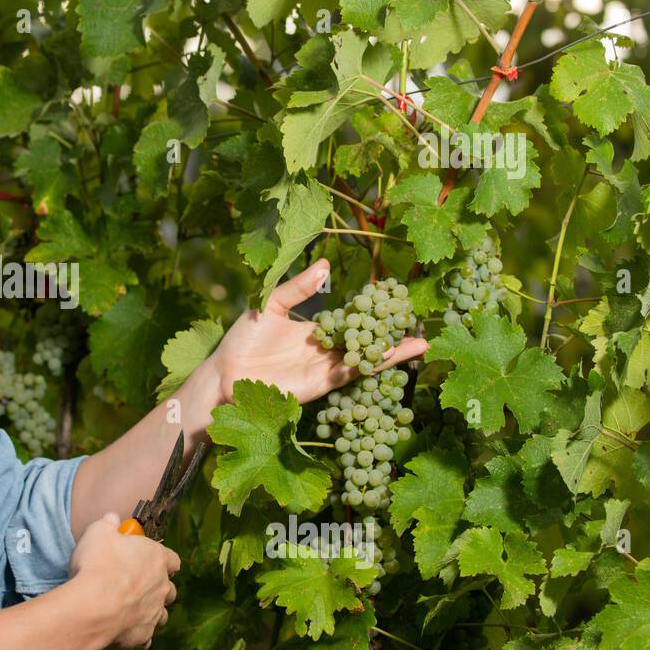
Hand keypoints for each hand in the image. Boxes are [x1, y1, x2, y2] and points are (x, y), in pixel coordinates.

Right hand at [69, 513, 179, 649]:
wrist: (91, 607)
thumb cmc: (97, 565)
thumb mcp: (98, 532)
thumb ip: (107, 525)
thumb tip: (111, 519)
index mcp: (157, 559)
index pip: (173, 559)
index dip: (162, 559)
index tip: (148, 559)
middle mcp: (162, 588)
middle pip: (169, 589)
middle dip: (156, 588)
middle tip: (133, 585)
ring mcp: (154, 615)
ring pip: (160, 615)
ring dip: (149, 612)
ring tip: (127, 610)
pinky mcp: (142, 638)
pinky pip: (145, 639)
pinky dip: (137, 635)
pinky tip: (122, 631)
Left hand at [208, 258, 428, 405]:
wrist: (226, 373)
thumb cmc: (243, 338)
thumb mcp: (271, 305)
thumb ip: (297, 288)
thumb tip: (325, 265)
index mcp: (314, 330)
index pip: (349, 317)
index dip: (370, 308)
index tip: (393, 296)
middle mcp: (325, 350)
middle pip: (364, 338)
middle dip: (389, 330)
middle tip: (417, 317)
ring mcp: (326, 367)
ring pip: (366, 356)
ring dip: (392, 349)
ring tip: (422, 340)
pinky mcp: (323, 383)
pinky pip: (354, 372)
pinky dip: (375, 364)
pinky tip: (396, 354)